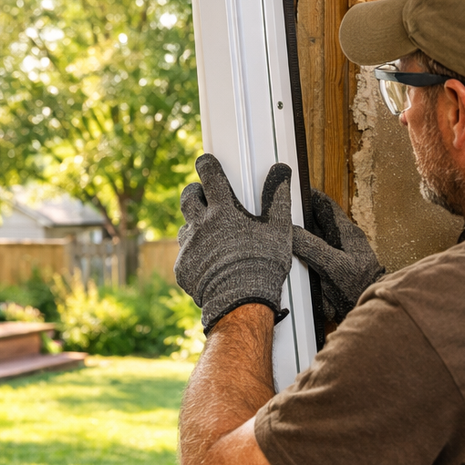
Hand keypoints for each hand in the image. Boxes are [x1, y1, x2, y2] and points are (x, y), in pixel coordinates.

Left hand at [175, 155, 293, 332]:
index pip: (210, 177)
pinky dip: (195, 253)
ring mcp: (189, 247)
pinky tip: (208, 262)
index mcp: (223, 212)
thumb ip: (278, 198)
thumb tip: (281, 171)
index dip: (206, 165)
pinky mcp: (183, 268)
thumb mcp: (278, 230)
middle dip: (194, 192)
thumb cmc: (263, 265)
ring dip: (194, 224)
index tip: (206, 162)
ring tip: (209, 232)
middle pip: (188, 197)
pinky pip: (185, 254)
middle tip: (204, 196)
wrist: (241, 302)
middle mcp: (201, 225)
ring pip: (185, 226)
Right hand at [291, 192, 384, 321]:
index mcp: (346, 232)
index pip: (327, 206)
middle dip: (303, 215)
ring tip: (285, 231)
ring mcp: (340, 252)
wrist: (368, 305)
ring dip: (303, 233)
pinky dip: (306, 249)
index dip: (311, 197)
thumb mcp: (331, 264)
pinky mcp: (336, 266)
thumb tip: (291, 232)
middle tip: (284, 211)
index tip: (295, 191)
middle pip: (319, 220)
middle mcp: (343, 239)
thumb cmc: (357, 285)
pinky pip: (317, 252)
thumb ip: (311, 246)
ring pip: (318, 236)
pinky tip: (295, 254)